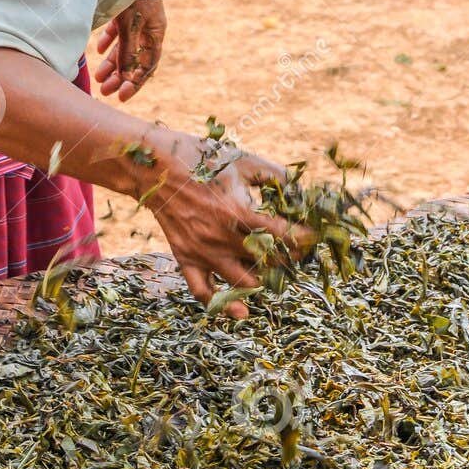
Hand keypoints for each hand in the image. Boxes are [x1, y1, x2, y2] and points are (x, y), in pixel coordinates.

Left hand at [94, 0, 165, 101]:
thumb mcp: (129, 23)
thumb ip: (127, 49)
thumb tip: (125, 75)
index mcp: (156, 32)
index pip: (148, 65)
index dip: (136, 82)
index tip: (121, 96)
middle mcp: (149, 28)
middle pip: (136, 59)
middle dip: (120, 76)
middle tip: (105, 91)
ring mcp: (137, 19)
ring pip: (125, 47)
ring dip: (113, 63)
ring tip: (98, 77)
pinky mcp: (126, 10)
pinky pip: (119, 32)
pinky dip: (109, 42)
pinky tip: (97, 50)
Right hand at [150, 139, 315, 319]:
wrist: (155, 169)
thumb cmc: (200, 158)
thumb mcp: (242, 159)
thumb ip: (274, 174)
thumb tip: (301, 187)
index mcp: (235, 212)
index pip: (280, 236)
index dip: (302, 239)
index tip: (313, 237)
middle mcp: (220, 238)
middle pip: (267, 262)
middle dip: (288, 260)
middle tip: (298, 255)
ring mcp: (202, 252)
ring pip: (243, 282)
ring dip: (264, 281)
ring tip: (275, 273)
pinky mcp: (186, 259)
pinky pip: (203, 292)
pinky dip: (222, 304)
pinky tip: (242, 310)